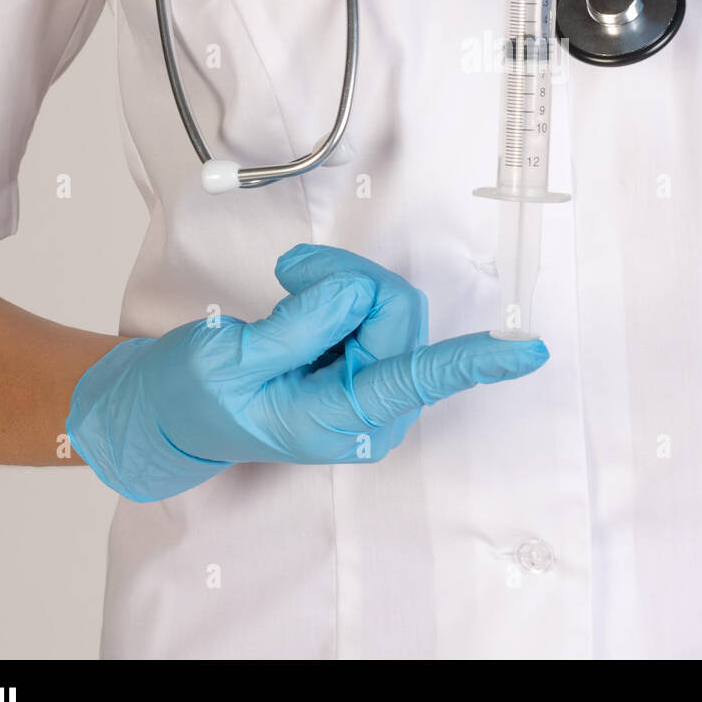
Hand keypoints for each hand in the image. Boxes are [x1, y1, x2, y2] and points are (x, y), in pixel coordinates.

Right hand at [65, 244, 548, 500]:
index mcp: (340, 422)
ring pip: (385, 296)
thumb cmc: (194, 396)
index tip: (529, 351)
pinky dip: (333, 285)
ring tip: (285, 297)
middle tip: (289, 281)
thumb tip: (355, 298)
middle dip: (343, 281)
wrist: (172, 409)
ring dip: (334, 280)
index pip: (414, 381)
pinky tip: (298, 304)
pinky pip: (371, 297)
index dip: (474, 362)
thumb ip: (296, 329)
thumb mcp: (229, 361)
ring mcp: (372, 378)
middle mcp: (372, 405)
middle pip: (395, 310)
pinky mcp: (366, 353)